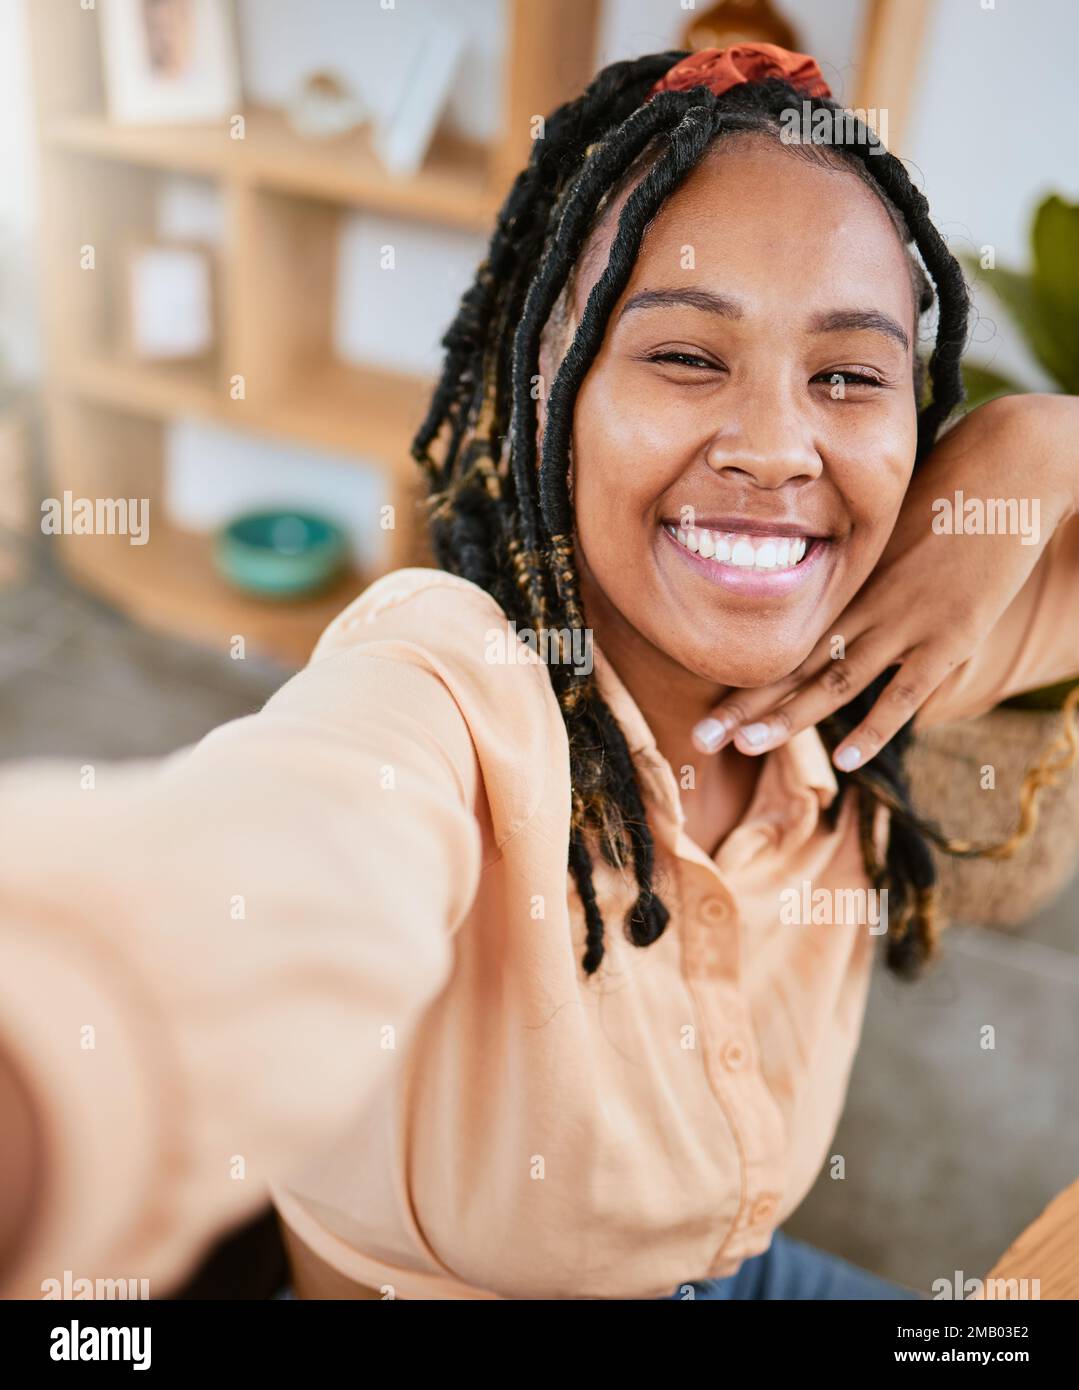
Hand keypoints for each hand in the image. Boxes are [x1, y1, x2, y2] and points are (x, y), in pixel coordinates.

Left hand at [692, 394, 1078, 770]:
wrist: (1012, 467)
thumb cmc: (951, 489)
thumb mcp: (895, 527)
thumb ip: (867, 568)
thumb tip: (840, 594)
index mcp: (848, 580)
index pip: (784, 639)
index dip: (744, 677)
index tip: (707, 706)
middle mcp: (866, 604)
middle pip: (794, 665)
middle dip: (745, 706)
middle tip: (699, 738)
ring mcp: (906, 623)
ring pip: (835, 680)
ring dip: (788, 717)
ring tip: (745, 748)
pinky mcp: (950, 637)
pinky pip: (904, 691)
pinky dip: (874, 726)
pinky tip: (844, 757)